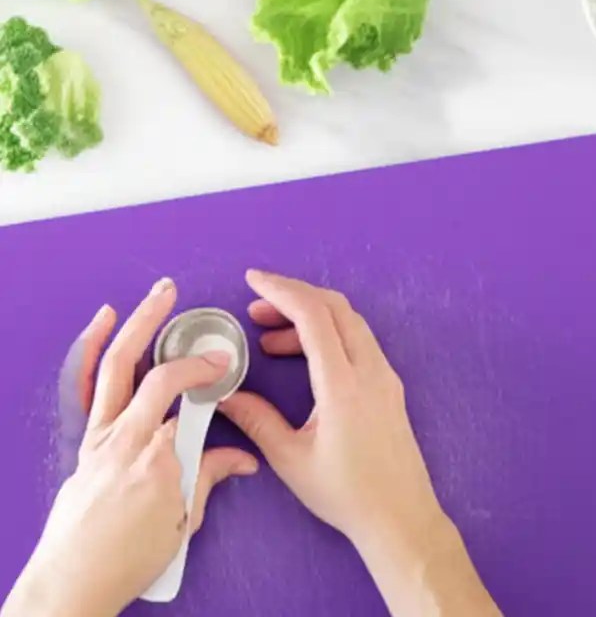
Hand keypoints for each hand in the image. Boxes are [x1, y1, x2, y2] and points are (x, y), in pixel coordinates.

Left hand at [3, 278, 257, 616]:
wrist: (74, 580)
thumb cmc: (128, 559)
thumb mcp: (183, 521)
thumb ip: (210, 477)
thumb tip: (238, 459)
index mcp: (156, 458)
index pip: (187, 402)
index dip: (208, 377)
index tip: (224, 370)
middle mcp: (123, 439)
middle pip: (150, 374)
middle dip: (171, 335)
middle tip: (188, 308)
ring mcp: (99, 439)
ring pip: (113, 369)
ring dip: (133, 328)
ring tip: (153, 298)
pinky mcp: (87, 444)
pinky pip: (87, 389)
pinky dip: (90, 353)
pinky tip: (102, 327)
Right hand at [218, 270, 498, 615]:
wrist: (400, 515)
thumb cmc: (346, 493)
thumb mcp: (290, 458)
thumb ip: (256, 420)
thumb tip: (225, 394)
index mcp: (344, 385)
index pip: (314, 316)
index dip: (281, 290)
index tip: (252, 280)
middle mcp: (371, 371)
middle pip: (336, 309)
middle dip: (294, 298)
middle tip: (256, 308)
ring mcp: (386, 377)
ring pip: (350, 324)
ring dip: (311, 319)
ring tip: (270, 339)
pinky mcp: (390, 388)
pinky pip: (359, 344)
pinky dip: (329, 337)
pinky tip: (302, 358)